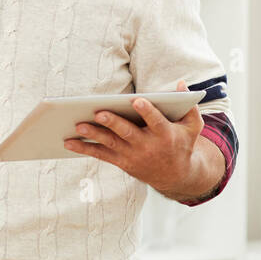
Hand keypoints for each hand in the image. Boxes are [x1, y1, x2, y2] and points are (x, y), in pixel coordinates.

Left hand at [63, 80, 220, 200]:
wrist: (176, 176)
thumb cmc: (182, 144)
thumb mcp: (192, 127)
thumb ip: (188, 106)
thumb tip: (180, 83)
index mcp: (165, 134)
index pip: (156, 121)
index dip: (147, 111)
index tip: (137, 101)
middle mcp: (147, 146)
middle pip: (128, 133)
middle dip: (113, 123)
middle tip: (98, 113)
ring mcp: (133, 156)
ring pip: (110, 144)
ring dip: (93, 135)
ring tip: (78, 126)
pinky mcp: (122, 162)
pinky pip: (101, 155)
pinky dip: (84, 149)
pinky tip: (68, 142)